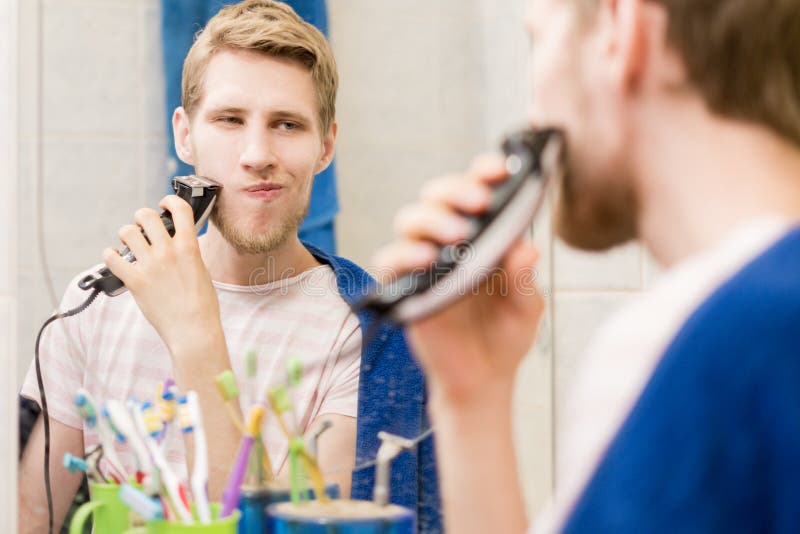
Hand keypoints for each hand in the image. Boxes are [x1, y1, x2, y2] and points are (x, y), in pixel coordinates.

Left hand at [103, 195, 221, 355]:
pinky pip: (112, 258)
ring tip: (130, 243)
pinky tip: (115, 258)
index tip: (165, 204)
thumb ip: (189, 253)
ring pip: (126, 233)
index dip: (170, 200)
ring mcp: (150, 266)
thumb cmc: (202, 304)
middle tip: (143, 227)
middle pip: (145, 216)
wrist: (193, 329)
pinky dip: (111, 256)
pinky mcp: (134, 281)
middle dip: (142, 218)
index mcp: (189, 247)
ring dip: (127, 235)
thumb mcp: (202, 270)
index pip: (179, 208)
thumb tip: (179, 243)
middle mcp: (168, 252)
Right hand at [373, 155, 544, 406]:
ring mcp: (424, 262)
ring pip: (410, 221)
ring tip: (457, 235)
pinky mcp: (404, 287)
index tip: (498, 170)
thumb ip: (523, 278)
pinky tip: (427, 260)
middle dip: (455, 190)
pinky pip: (390, 261)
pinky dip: (404, 255)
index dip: (482, 172)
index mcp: (482, 234)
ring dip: (431, 220)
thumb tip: (526, 249)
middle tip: (479, 203)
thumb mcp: (526, 307)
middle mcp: (449, 241)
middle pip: (437, 196)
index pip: (475, 189)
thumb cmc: (505, 336)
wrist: (484, 380)